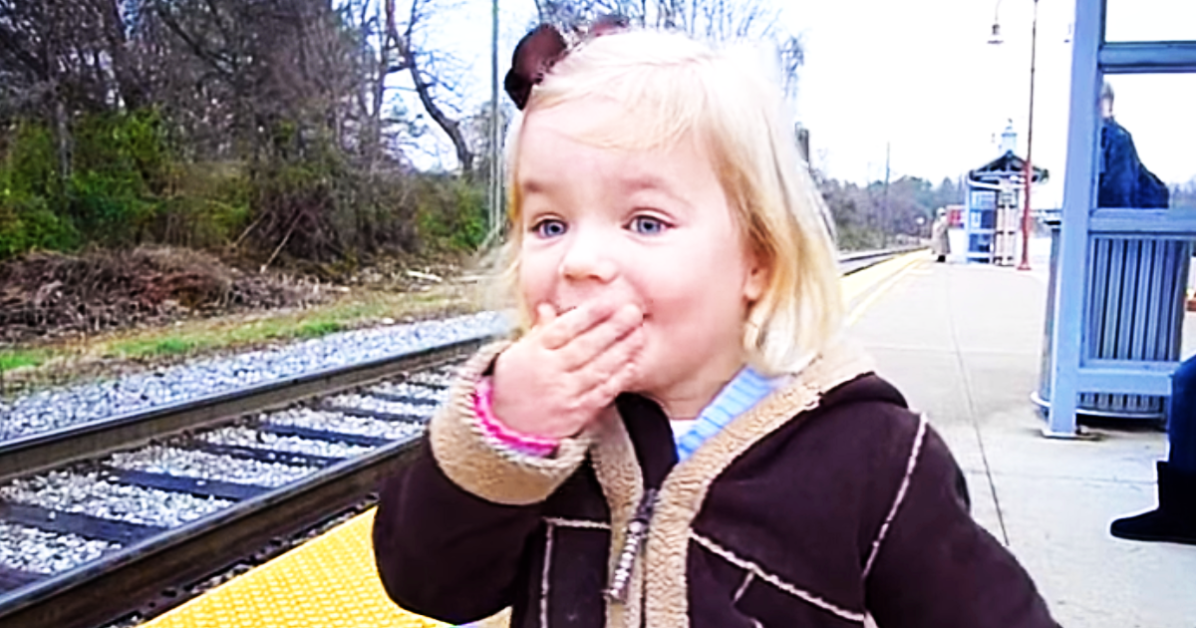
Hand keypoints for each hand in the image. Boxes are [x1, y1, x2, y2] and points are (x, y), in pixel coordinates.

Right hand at [491, 297, 644, 439]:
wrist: (505, 426)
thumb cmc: (514, 383)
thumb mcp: (518, 352)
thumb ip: (539, 331)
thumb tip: (549, 306)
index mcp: (533, 353)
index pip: (563, 328)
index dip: (589, 314)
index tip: (609, 302)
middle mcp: (549, 373)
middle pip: (585, 347)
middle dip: (612, 327)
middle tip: (633, 311)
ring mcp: (564, 395)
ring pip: (598, 369)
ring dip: (622, 350)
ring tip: (639, 334)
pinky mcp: (576, 414)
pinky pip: (602, 393)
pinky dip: (618, 378)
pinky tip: (631, 363)